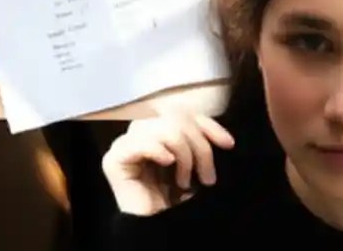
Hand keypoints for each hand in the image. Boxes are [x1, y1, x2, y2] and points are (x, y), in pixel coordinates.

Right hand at [101, 109, 235, 216]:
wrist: (156, 230)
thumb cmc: (176, 200)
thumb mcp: (196, 166)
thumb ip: (200, 143)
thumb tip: (222, 136)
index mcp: (158, 131)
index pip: (184, 113)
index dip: (208, 125)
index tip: (228, 144)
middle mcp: (139, 134)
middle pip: (176, 118)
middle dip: (199, 145)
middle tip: (207, 176)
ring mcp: (125, 145)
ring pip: (162, 127)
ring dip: (183, 153)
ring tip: (185, 181)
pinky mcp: (114, 160)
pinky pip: (139, 142)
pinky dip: (158, 149)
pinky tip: (168, 162)